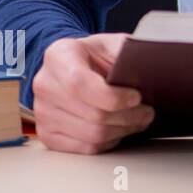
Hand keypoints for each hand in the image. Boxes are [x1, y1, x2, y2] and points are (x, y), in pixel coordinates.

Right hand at [31, 33, 154, 154]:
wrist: (76, 66)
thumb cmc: (98, 55)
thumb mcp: (113, 43)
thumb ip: (128, 54)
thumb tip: (150, 70)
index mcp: (58, 56)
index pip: (79, 84)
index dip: (113, 96)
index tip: (137, 97)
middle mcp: (44, 85)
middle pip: (91, 114)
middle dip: (128, 117)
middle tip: (148, 112)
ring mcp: (42, 113)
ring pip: (91, 135)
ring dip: (123, 131)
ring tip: (139, 120)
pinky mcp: (48, 135)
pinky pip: (85, 148)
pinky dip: (109, 142)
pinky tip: (120, 130)